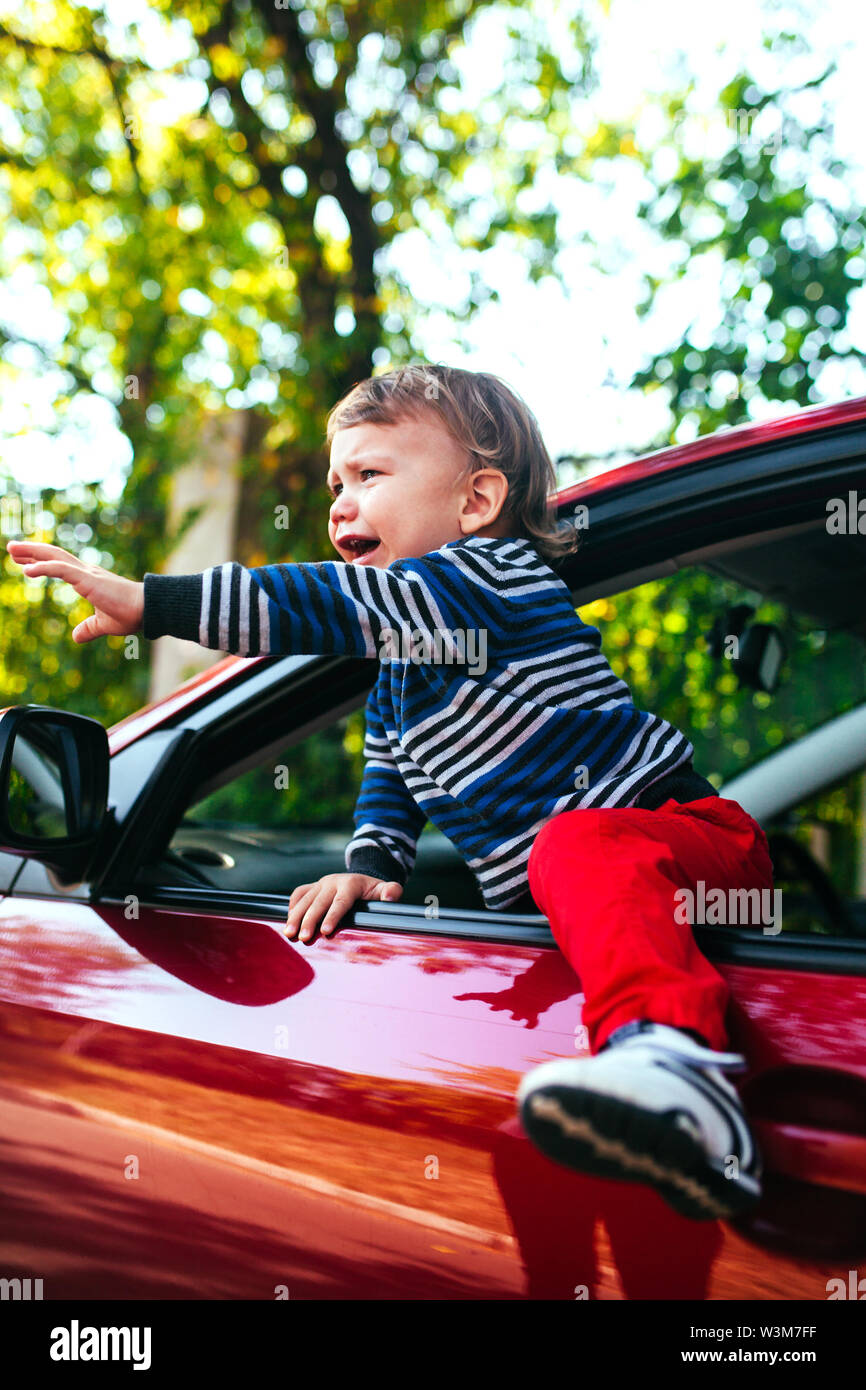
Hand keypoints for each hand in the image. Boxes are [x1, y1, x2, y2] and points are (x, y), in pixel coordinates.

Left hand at [6, 540, 143, 642]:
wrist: (147, 610)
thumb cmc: (131, 615)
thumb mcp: (104, 625)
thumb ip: (89, 629)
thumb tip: (76, 637)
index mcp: (89, 580)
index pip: (60, 565)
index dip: (40, 561)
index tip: (23, 560)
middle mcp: (86, 572)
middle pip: (53, 556)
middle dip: (31, 551)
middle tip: (12, 547)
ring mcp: (86, 574)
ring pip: (54, 557)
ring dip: (31, 552)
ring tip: (12, 549)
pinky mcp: (88, 579)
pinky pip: (61, 570)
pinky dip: (43, 567)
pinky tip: (26, 569)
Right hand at [285, 873, 402, 942]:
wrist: (360, 879)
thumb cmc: (373, 891)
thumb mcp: (384, 889)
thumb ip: (391, 891)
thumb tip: (392, 896)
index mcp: (351, 883)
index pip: (341, 902)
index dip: (333, 916)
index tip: (326, 931)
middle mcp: (333, 882)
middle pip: (319, 902)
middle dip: (309, 920)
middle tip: (303, 938)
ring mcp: (320, 883)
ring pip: (305, 899)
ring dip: (295, 916)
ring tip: (289, 934)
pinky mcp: (312, 886)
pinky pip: (298, 894)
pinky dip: (291, 907)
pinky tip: (287, 922)